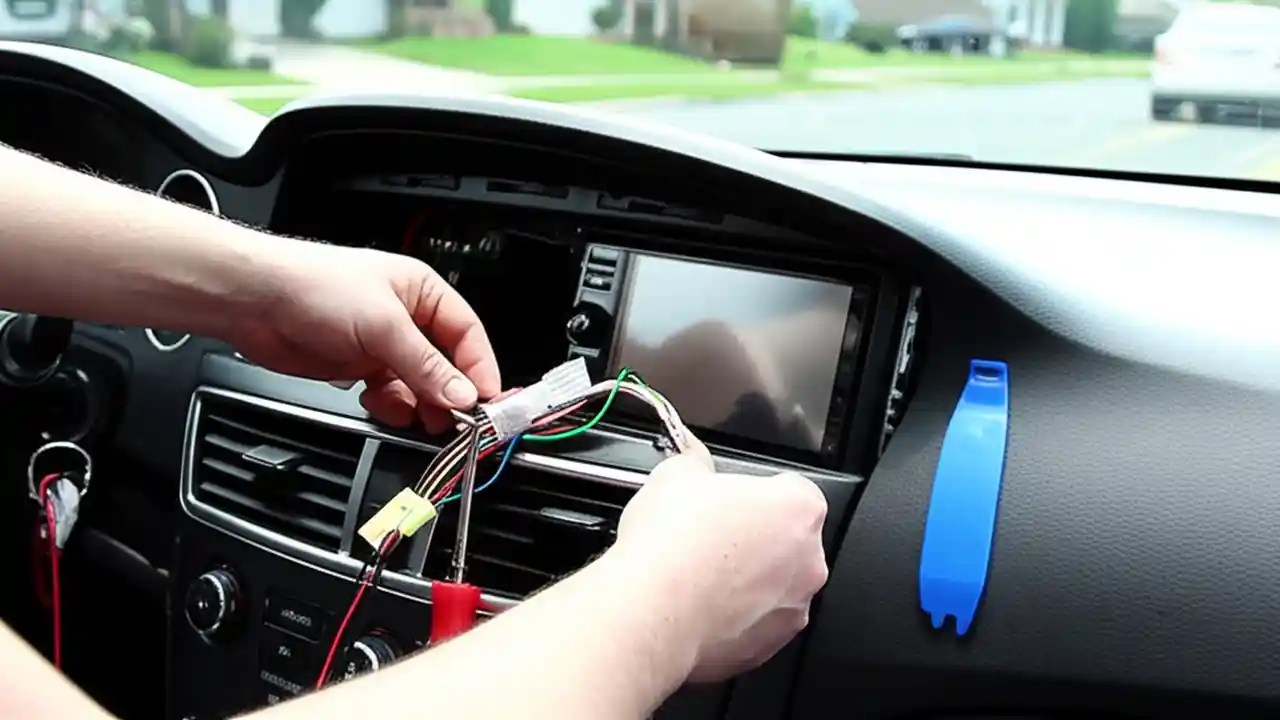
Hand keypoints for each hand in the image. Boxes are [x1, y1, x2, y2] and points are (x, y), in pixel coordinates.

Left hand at [227, 242, 500, 431]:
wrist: (255, 301)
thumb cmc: (315, 285)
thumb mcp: (383, 326)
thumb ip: (426, 366)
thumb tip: (462, 394)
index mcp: (422, 292)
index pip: (467, 334)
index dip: (480, 368)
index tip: (486, 401)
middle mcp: (406, 318)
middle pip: (445, 364)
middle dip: (448, 393)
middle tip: (455, 422)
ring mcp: (381, 344)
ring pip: (417, 384)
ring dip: (418, 404)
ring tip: (417, 419)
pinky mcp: (358, 366)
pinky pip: (389, 394)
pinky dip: (389, 405)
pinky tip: (379, 404)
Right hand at [612, 442, 828, 682]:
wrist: (652, 610)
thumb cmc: (671, 544)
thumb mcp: (676, 475)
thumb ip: (695, 462)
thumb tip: (690, 459)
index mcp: (798, 509)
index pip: (791, 489)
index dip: (755, 491)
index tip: (730, 499)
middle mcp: (808, 561)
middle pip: (788, 539)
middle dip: (754, 537)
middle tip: (710, 535)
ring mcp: (791, 608)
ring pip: (774, 585)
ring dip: (746, 578)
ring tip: (700, 572)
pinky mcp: (767, 647)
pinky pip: (755, 623)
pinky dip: (734, 616)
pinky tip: (698, 604)